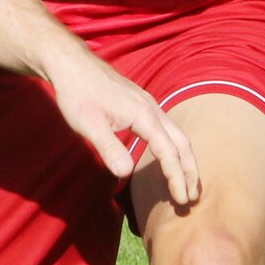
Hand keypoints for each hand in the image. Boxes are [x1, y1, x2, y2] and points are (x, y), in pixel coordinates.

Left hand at [43, 44, 199, 204]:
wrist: (71, 64)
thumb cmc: (77, 94)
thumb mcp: (89, 124)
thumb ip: (109, 148)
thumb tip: (125, 173)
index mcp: (144, 115)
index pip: (168, 152)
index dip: (176, 177)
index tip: (181, 199)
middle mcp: (153, 108)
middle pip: (182, 143)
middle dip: (190, 171)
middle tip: (193, 197)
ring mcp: (149, 104)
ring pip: (177, 134)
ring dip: (185, 159)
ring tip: (188, 182)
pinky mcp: (141, 104)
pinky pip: (168, 127)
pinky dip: (175, 146)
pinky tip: (169, 156)